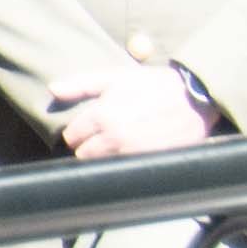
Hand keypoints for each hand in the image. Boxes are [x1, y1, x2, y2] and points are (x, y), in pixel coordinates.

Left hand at [49, 69, 219, 158]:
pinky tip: (134, 149)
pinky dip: (125, 163)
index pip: (72, 136)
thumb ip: (81, 85)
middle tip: (102, 136)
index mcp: (102, 116)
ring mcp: (133, 153)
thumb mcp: (116, 78)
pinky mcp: (150, 162)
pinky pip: (126, 169)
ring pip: (104, 164)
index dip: (77, 131)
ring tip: (118, 142)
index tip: (87, 127)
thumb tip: (52, 90)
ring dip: (106, 156)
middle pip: (84, 154)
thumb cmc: (152, 85)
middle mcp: (115, 138)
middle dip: (88, 146)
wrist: (195, 97)